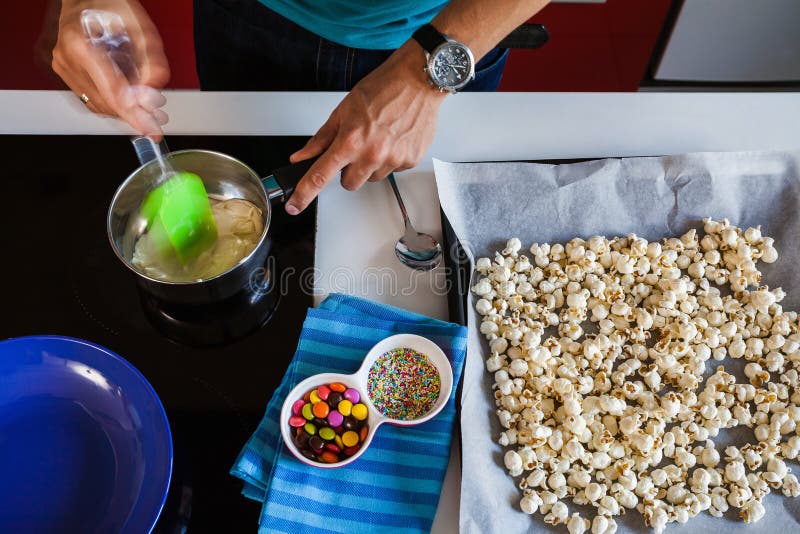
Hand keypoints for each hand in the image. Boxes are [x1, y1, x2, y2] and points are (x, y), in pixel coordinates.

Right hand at [52, 0, 169, 138]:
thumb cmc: (107, 3)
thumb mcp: (139, 25)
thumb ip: (151, 58)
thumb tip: (155, 89)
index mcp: (81, 45)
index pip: (112, 92)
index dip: (134, 115)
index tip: (152, 129)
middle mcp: (67, 59)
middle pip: (105, 102)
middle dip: (134, 116)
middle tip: (157, 121)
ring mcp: (64, 67)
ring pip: (98, 104)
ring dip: (124, 113)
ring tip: (149, 112)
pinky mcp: (66, 73)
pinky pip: (91, 98)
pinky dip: (113, 104)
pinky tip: (131, 102)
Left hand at [286, 43, 445, 213]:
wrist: (418, 81)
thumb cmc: (382, 89)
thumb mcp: (343, 110)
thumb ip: (321, 139)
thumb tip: (303, 156)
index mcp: (350, 141)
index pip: (320, 176)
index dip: (303, 194)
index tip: (295, 206)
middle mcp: (372, 154)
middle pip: (349, 184)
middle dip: (347, 171)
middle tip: (354, 149)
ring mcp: (393, 160)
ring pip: (371, 178)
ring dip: (369, 165)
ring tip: (377, 139)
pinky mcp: (409, 161)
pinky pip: (392, 171)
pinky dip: (389, 159)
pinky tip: (392, 139)